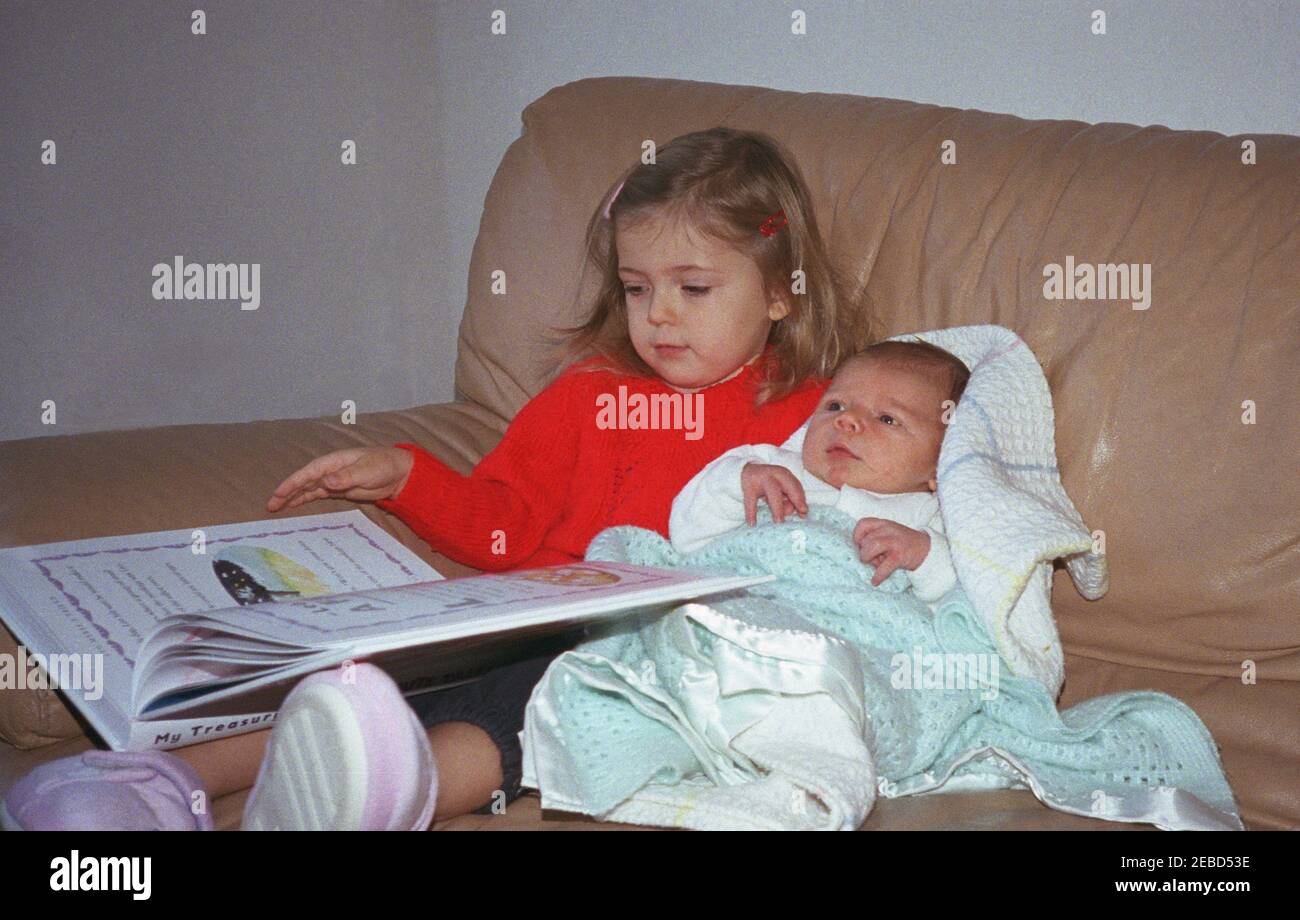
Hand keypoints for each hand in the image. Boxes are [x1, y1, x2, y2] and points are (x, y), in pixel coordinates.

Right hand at [266, 447, 414, 511]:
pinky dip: (305, 500)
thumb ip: (346, 477)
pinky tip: (293, 505)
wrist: (398, 473)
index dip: (292, 483)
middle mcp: (329, 471)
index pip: (308, 472)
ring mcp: (333, 480)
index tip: (279, 493)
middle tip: (270, 505)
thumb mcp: (366, 471)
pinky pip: (317, 495)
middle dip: (286, 492)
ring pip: (307, 489)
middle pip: (303, 481)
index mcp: (333, 462)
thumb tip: (326, 481)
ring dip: (292, 498)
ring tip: (276, 508)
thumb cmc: (383, 465)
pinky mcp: (338, 490)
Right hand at [740, 463, 807, 524]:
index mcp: (784, 475)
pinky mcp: (748, 486)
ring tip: (779, 522)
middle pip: (789, 486)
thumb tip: (802, 515)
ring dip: (777, 507)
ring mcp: (761, 479)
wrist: (746, 470)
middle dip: (795, 499)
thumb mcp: (780, 488)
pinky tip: (752, 523)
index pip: (796, 486)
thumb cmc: (769, 483)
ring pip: (773, 492)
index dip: (801, 499)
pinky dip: (751, 512)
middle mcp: (775, 474)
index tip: (804, 512)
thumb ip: (791, 500)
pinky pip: (750, 501)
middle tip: (800, 512)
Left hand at [853, 518, 930, 585]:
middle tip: (870, 558)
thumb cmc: (903, 543)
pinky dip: (878, 575)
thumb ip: (874, 538)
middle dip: (864, 552)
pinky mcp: (901, 556)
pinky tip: (875, 581)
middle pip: (866, 539)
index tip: (859, 546)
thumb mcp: (889, 534)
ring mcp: (896, 542)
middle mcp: (889, 530)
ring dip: (868, 558)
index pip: (863, 524)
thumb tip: (860, 553)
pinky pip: (885, 565)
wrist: (926, 550)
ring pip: (873, 546)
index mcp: (884, 524)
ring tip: (873, 565)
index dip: (857, 536)